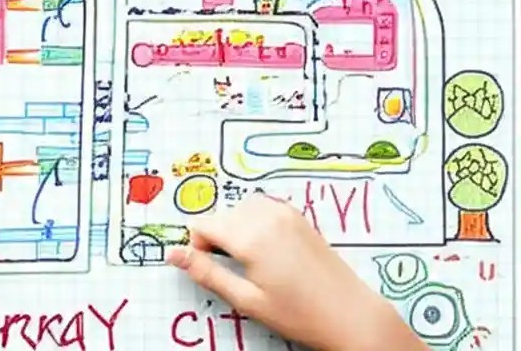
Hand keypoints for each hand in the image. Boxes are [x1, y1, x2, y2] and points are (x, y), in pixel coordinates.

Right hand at [166, 195, 424, 350]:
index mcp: (250, 237)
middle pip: (221, 215)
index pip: (203, 225)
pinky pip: (264, 207)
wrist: (348, 313)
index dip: (198, 247)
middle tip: (234, 269)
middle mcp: (266, 216)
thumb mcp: (245, 299)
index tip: (212, 268)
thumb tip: (173, 255)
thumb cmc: (297, 313)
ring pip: (242, 207)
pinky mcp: (298, 216)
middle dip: (217, 237)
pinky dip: (255, 221)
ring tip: (248, 258)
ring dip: (236, 226)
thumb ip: (207, 273)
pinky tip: (266, 248)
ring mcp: (285, 213)